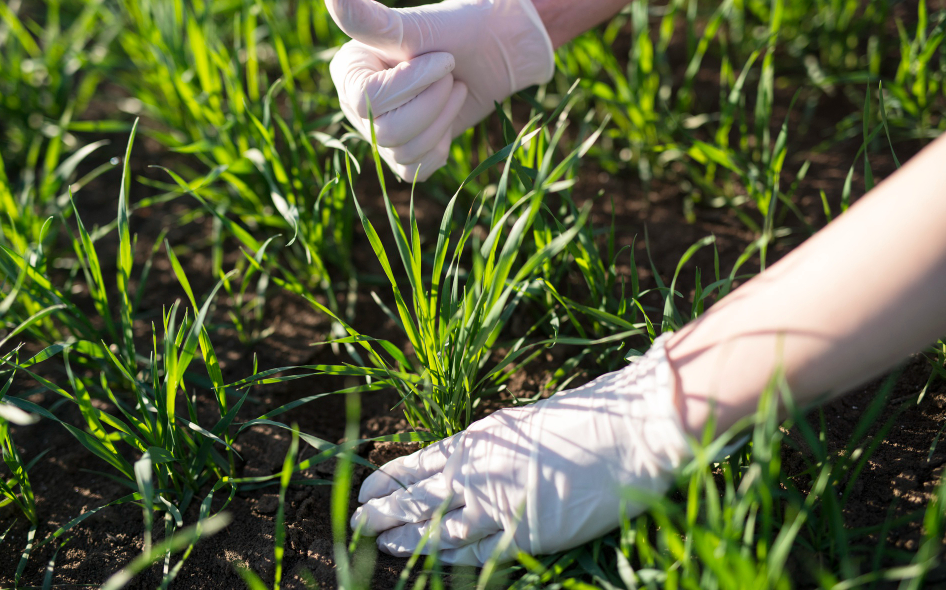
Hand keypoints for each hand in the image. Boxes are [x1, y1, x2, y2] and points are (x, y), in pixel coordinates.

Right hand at [323, 0, 553, 181]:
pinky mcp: (402, 154)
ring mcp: (378, 133)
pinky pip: (414, 170)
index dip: (413, 84)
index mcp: (348, 72)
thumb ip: (370, 18)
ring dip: (442, 120)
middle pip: (386, 132)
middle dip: (433, 103)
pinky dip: (439, 147)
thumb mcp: (414, 25)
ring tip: (454, 89)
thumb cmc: (454, 31)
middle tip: (451, 74)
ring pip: (403, 152)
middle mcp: (355, 106)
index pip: (369, 99)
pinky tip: (448, 119)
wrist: (493, 52)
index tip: (444, 59)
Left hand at [350, 335, 690, 565]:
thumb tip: (463, 458)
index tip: (365, 489)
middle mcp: (481, 471)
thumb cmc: (583, 419)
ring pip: (438, 527)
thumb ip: (490, 446)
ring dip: (406, 538)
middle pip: (417, 498)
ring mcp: (501, 504)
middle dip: (383, 512)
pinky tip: (430, 561)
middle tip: (354, 523)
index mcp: (479, 440)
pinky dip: (450, 557)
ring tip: (380, 544)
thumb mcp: (523, 424)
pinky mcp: (526, 533)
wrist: (628, 431)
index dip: (389, 479)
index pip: (418, 463)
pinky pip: (477, 551)